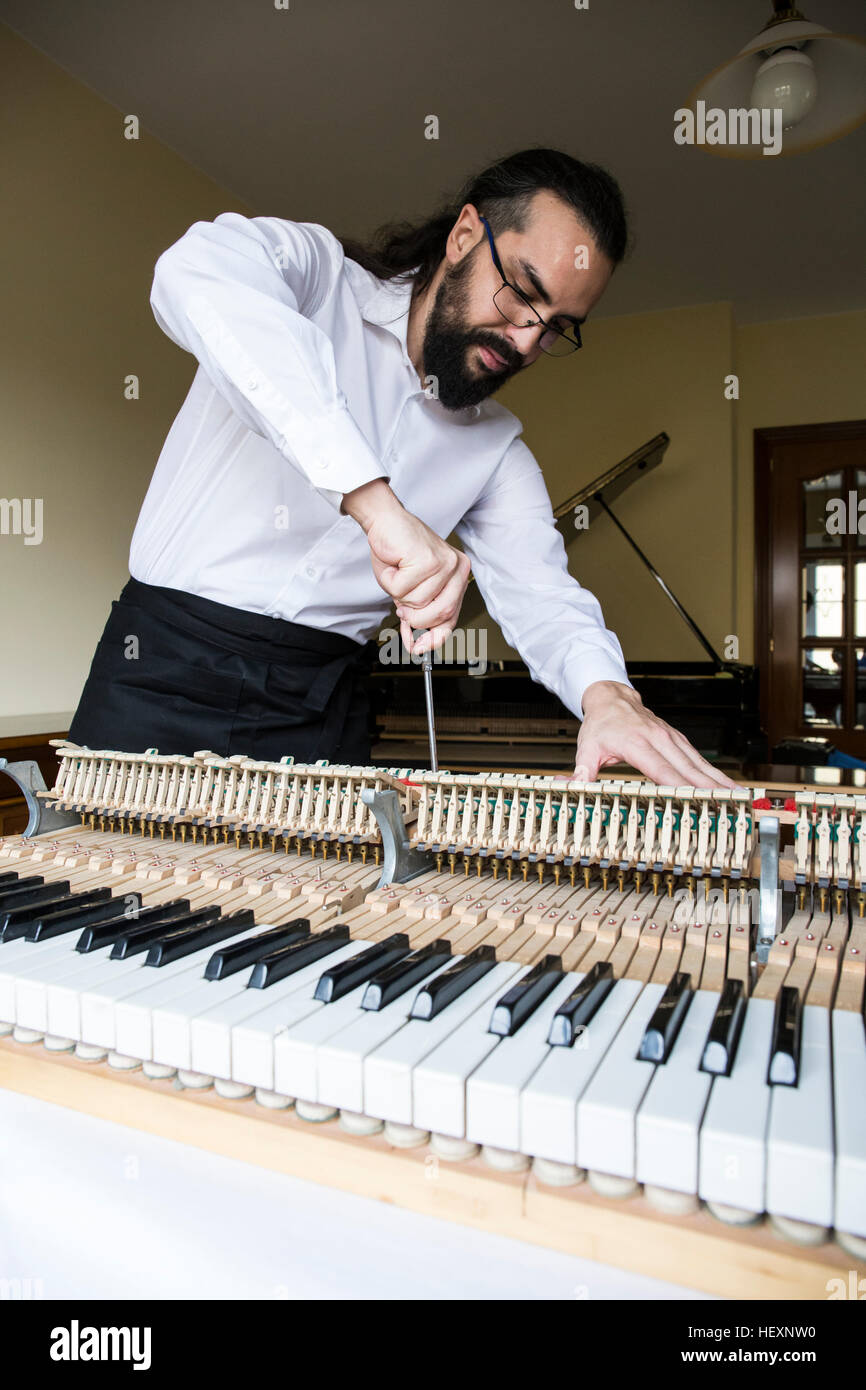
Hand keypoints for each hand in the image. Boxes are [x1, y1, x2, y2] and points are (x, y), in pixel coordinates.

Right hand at [343, 479, 469, 653]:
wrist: (384, 522)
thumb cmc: (397, 551)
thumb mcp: (410, 589)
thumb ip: (417, 614)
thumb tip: (416, 643)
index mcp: (458, 575)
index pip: (452, 616)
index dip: (435, 637)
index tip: (420, 648)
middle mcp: (457, 569)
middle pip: (440, 614)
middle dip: (415, 617)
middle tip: (401, 605)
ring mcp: (445, 564)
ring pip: (418, 603)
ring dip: (399, 593)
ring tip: (399, 573)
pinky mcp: (428, 560)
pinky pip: (403, 590)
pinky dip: (391, 582)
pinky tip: (395, 565)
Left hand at [570, 681, 738, 789]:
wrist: (611, 698)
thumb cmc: (600, 725)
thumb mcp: (586, 748)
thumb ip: (582, 772)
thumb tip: (569, 787)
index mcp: (637, 743)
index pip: (662, 770)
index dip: (679, 787)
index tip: (695, 801)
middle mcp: (659, 739)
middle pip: (688, 767)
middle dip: (709, 787)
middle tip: (730, 804)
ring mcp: (671, 738)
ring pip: (698, 762)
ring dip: (718, 780)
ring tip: (738, 796)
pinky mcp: (677, 739)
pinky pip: (698, 758)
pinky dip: (713, 772)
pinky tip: (726, 785)